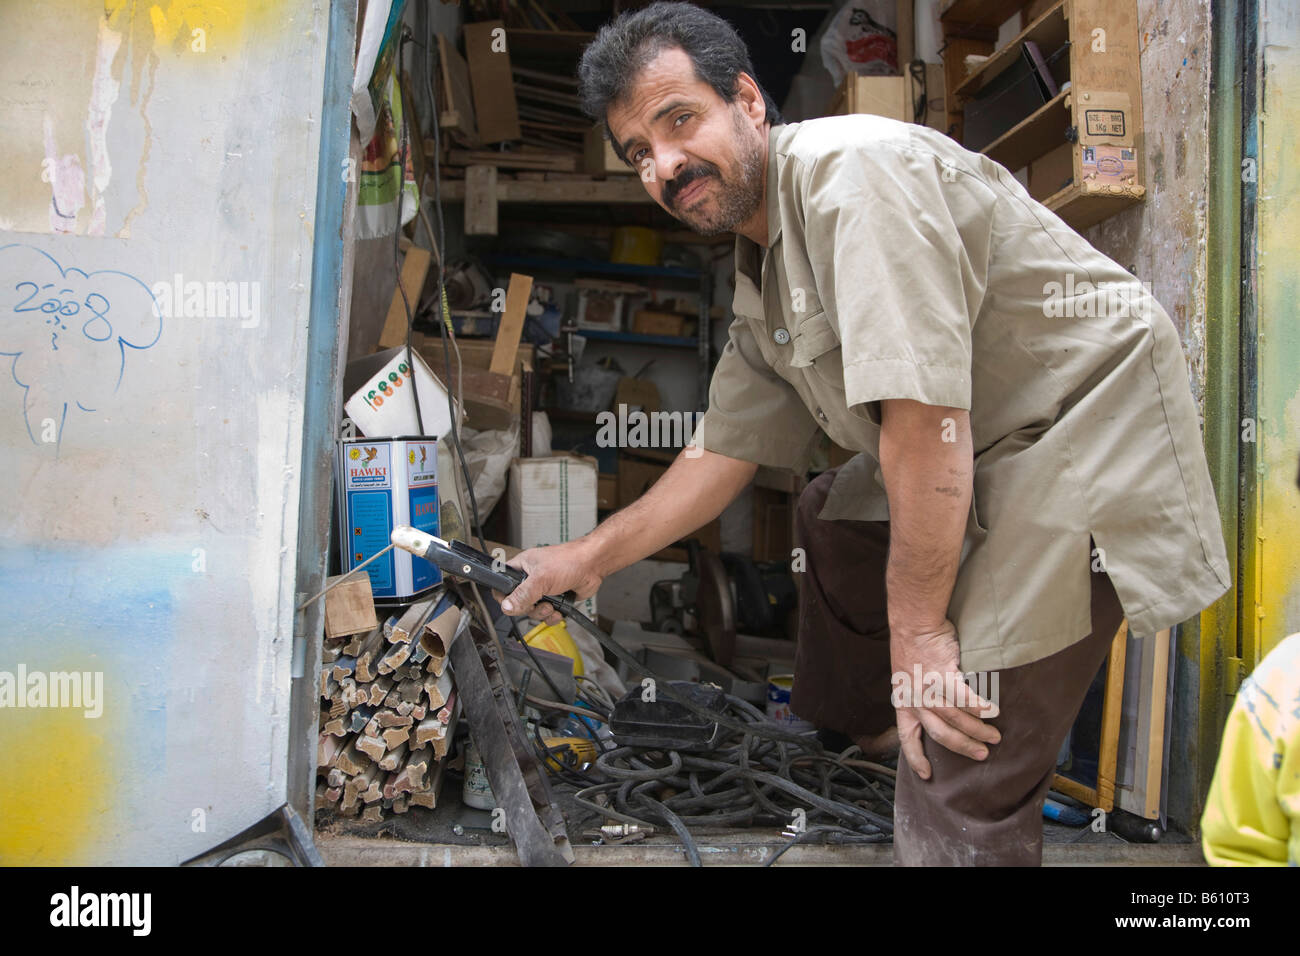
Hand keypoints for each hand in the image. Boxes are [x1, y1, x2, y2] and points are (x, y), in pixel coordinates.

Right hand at [495, 539, 602, 624]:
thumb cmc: (569, 561)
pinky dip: (553, 616)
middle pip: (518, 603)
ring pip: (533, 611)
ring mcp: (543, 590)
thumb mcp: (541, 578)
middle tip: (537, 603)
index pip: (503, 585)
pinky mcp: (555, 599)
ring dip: (542, 613)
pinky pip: (547, 615)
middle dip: (529, 608)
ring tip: (551, 606)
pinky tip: (559, 610)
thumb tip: (506, 606)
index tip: (512, 604)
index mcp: (522, 567)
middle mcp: (531, 579)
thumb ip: (522, 594)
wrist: (592, 566)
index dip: (504, 597)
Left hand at [890, 619, 1000, 780]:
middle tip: (981, 754)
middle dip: (963, 747)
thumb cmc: (914, 648)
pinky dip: (980, 707)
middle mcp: (914, 700)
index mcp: (903, 702)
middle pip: (940, 734)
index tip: (927, 775)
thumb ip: (919, 697)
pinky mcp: (942, 675)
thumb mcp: (907, 678)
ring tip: (994, 736)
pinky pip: (964, 698)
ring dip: (978, 729)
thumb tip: (937, 713)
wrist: (914, 623)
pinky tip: (993, 711)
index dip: (916, 758)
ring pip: (956, 718)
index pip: (907, 737)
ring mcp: (928, 689)